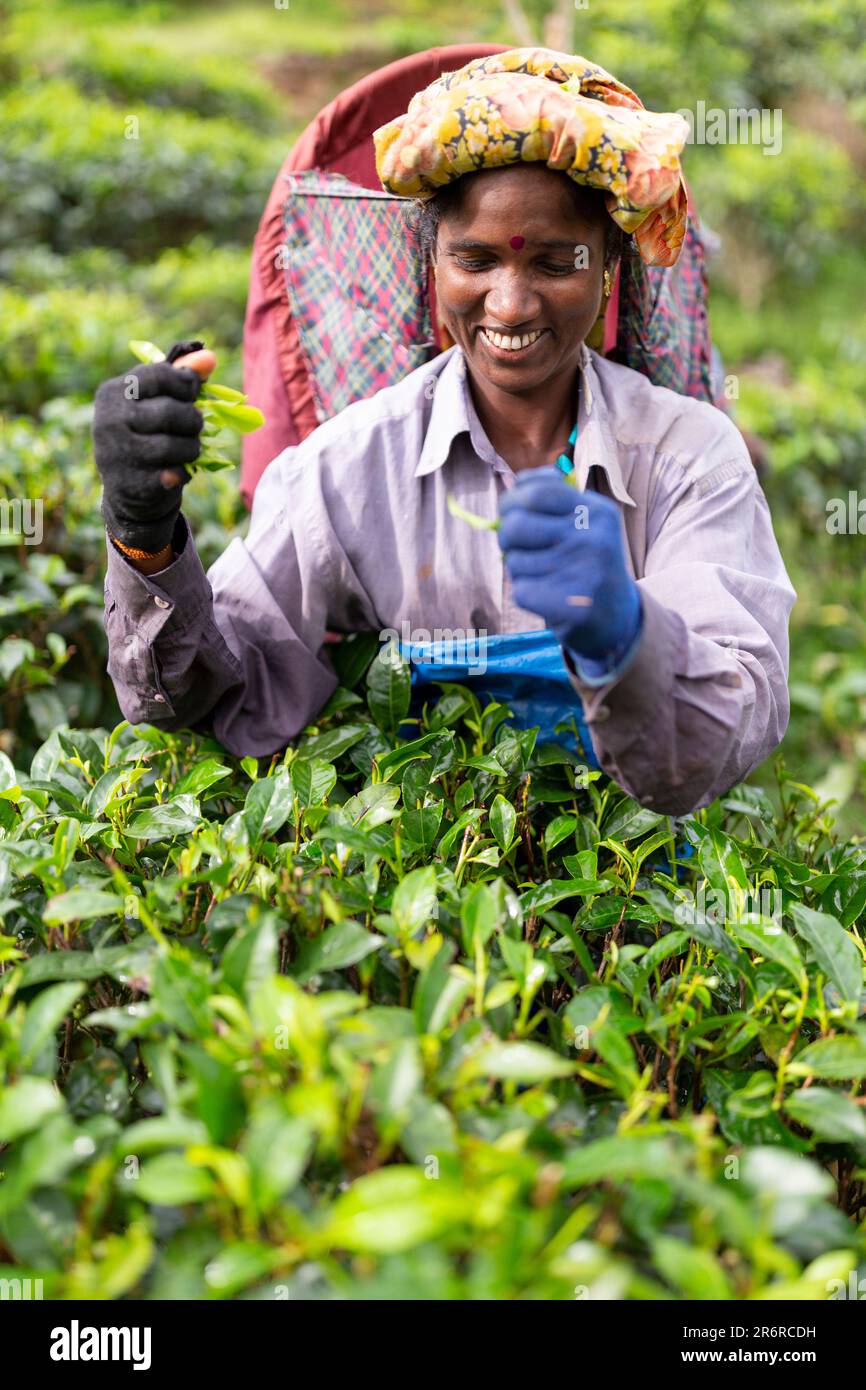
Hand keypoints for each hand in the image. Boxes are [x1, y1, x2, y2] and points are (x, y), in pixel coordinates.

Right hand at [93, 340, 206, 552]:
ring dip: (192, 447)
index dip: (187, 384)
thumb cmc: (146, 434)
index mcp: (113, 392)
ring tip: (188, 448)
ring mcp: (118, 454)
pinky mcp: (133, 484)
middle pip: (171, 411)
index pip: (161, 374)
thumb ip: (181, 376)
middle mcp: (109, 420)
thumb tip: (210, 357)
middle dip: (193, 420)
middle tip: (193, 426)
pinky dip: (184, 472)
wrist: (127, 489)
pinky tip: (176, 471)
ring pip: (176, 445)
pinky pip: (176, 473)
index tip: (191, 394)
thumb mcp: (156, 401)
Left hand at [498, 466, 641, 667]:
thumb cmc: (588, 563)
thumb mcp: (584, 523)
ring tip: (542, 574)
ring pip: (515, 561)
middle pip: (516, 525)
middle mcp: (594, 538)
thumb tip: (512, 485)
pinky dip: (526, 594)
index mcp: (597, 511)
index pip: (538, 492)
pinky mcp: (573, 606)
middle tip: (516, 546)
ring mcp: (585, 572)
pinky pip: (521, 591)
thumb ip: (552, 500)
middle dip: (506, 536)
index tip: (509, 512)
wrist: (617, 617)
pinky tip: (546, 596)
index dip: (512, 500)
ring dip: (519, 569)